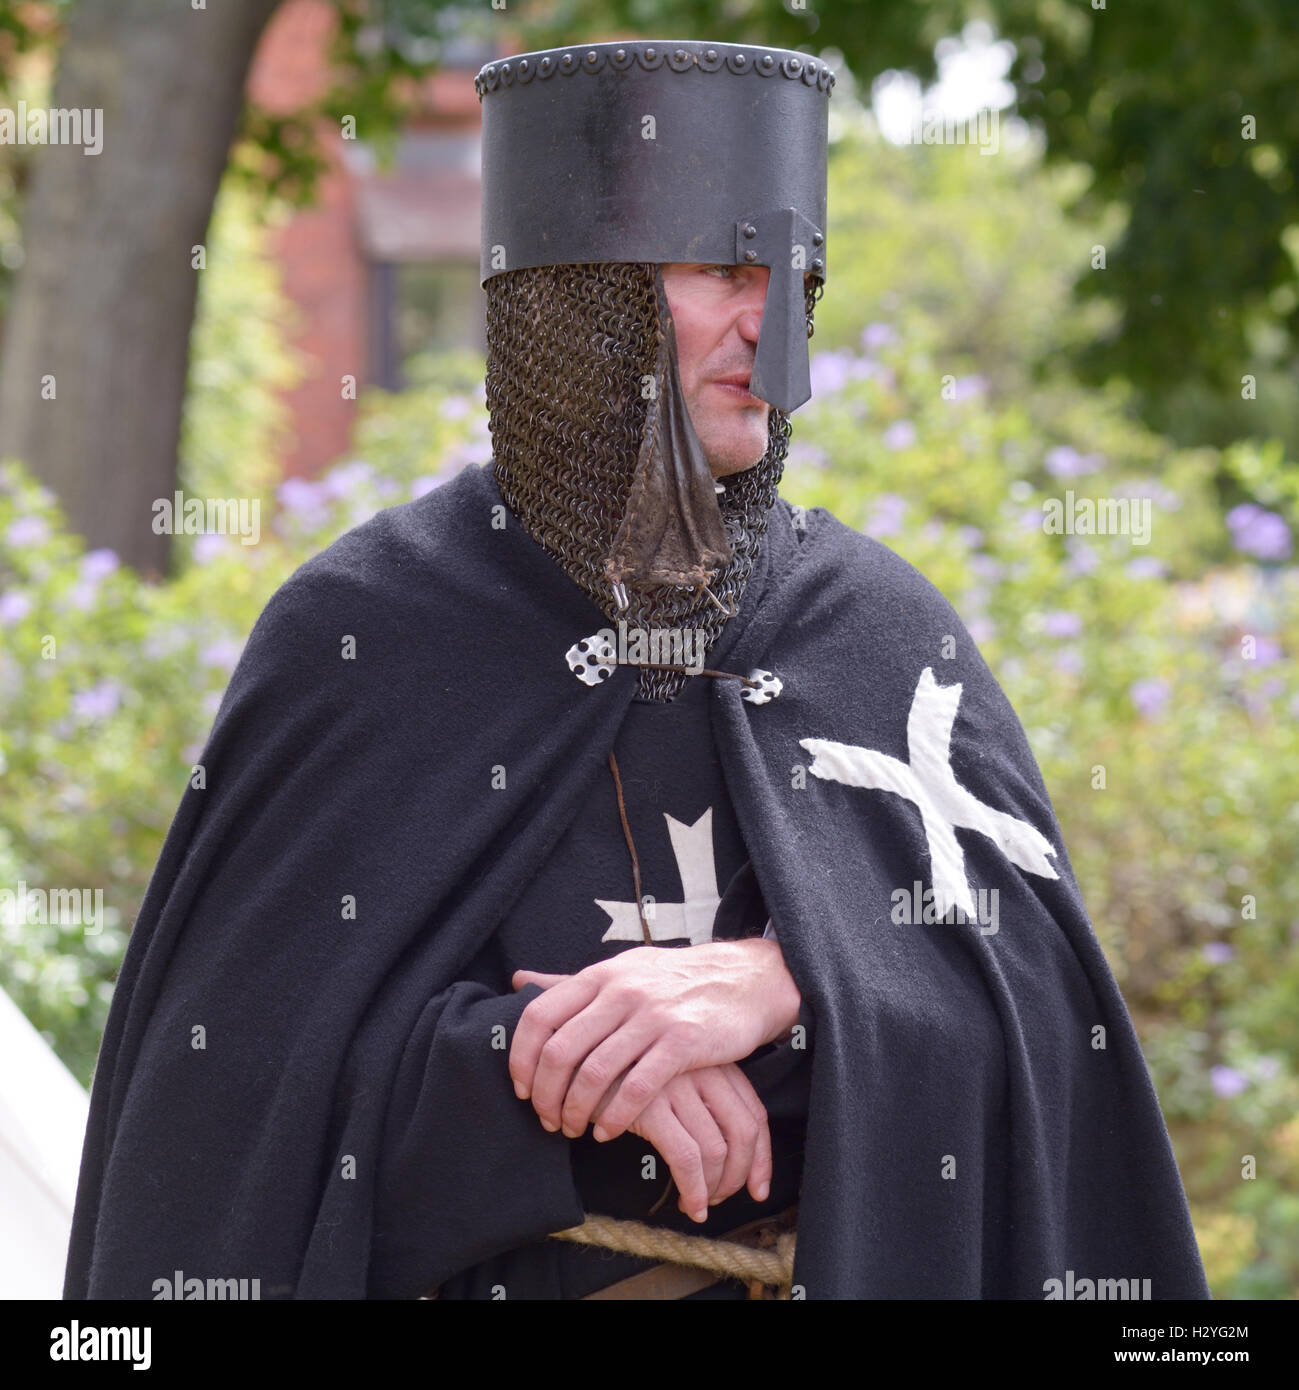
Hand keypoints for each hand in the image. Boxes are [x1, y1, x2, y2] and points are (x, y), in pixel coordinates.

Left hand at [510, 939, 800, 1143]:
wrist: (743, 979)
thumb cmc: (674, 980)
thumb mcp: (621, 969)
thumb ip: (571, 981)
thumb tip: (519, 980)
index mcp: (600, 975)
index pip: (540, 1016)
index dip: (522, 1057)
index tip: (521, 1088)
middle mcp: (621, 992)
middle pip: (561, 1051)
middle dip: (545, 1094)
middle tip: (546, 1119)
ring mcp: (652, 1017)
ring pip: (594, 1073)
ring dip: (576, 1110)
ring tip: (573, 1129)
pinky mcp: (682, 1043)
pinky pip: (637, 1088)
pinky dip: (615, 1116)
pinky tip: (607, 1131)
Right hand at [609, 1063, 772, 1222]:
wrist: (573, 1051)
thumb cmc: (620, 1070)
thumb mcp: (668, 1075)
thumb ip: (698, 1096)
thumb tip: (723, 1151)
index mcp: (711, 1061)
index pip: (754, 1113)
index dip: (761, 1157)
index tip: (757, 1187)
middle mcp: (701, 1068)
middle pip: (744, 1132)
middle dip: (739, 1176)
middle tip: (721, 1199)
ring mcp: (677, 1085)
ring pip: (717, 1150)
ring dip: (712, 1188)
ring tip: (697, 1204)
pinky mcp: (650, 1105)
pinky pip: (686, 1158)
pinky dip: (692, 1188)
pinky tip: (686, 1203)